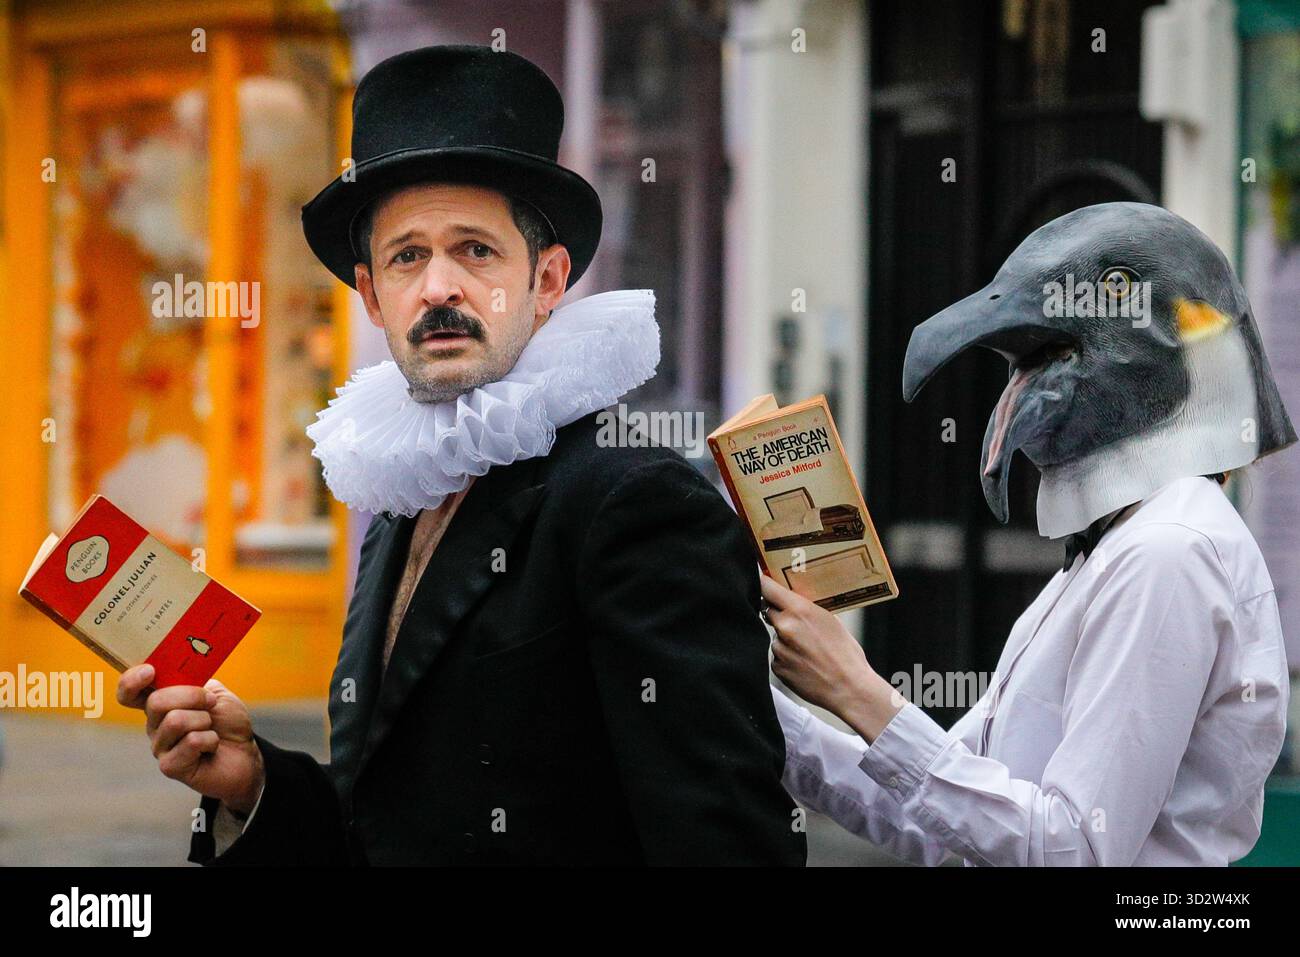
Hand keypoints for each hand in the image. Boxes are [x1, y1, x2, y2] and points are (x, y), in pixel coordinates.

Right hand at [117, 665, 264, 813]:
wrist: (245, 752)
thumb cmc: (228, 722)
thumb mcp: (215, 693)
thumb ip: (194, 681)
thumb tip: (177, 671)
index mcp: (161, 703)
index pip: (129, 692)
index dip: (131, 681)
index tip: (150, 671)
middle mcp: (154, 725)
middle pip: (156, 702)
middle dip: (192, 696)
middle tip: (210, 703)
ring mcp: (160, 747)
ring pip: (175, 721)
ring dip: (204, 720)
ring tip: (211, 728)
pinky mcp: (170, 766)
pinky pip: (191, 742)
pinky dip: (210, 739)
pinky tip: (212, 747)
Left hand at [761, 573, 904, 742]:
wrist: (849, 688)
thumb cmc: (846, 654)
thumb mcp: (830, 621)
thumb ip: (807, 610)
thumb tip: (792, 601)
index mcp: (800, 610)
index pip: (767, 587)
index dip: (761, 582)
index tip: (759, 580)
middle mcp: (785, 627)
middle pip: (768, 611)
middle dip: (778, 614)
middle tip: (796, 623)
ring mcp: (779, 648)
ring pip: (775, 636)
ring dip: (785, 640)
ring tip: (808, 651)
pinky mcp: (777, 667)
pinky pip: (777, 656)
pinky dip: (787, 658)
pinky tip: (805, 664)